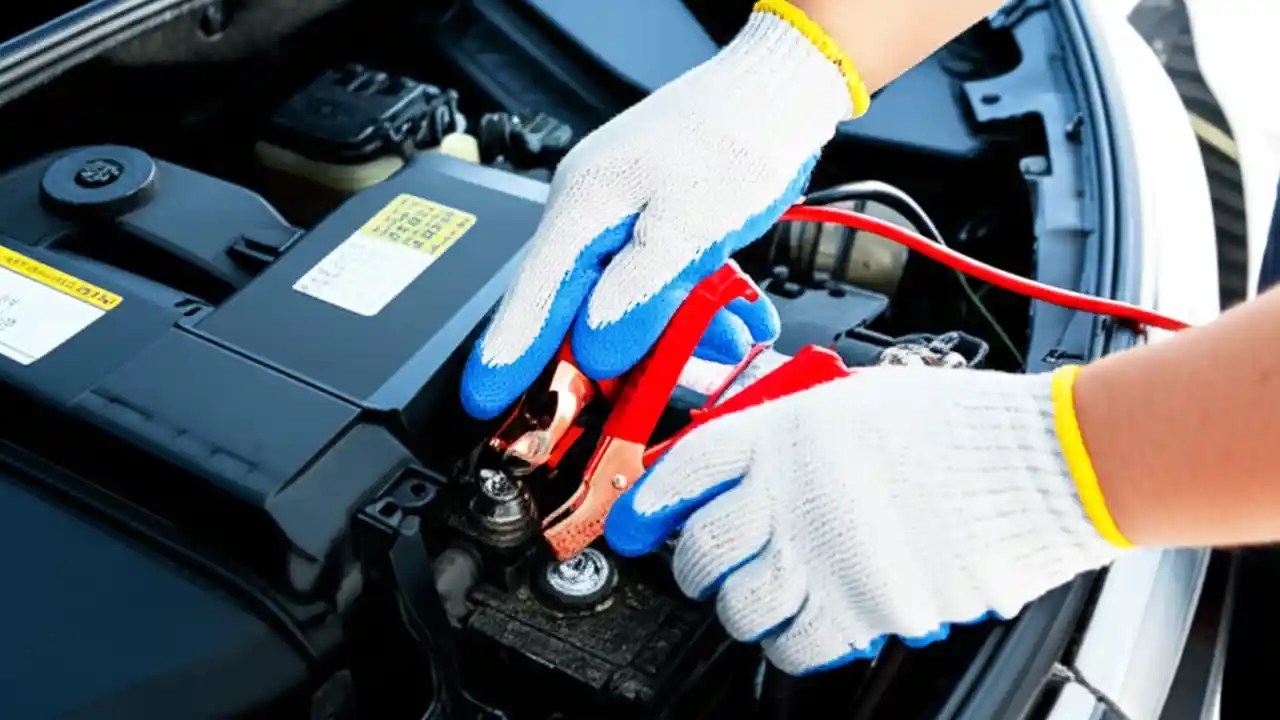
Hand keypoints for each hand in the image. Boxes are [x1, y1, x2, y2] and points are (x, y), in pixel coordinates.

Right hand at [460, 1, 867, 419]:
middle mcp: (594, 211)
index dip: (510, 353)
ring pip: (626, 300)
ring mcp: (625, 217)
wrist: (781, 88)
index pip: (533, 296)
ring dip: (675, 329)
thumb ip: (639, 294)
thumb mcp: (690, 227)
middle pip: (578, 306)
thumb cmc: (738, 135)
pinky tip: (730, 316)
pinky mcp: (657, 223)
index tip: (485, 399)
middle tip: (647, 385)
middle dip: (618, 352)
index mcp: (584, 206)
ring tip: (727, 338)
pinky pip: (658, 282)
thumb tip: (597, 346)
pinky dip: (692, 306)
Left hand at [604, 365, 1125, 674]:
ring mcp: (824, 554)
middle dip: (692, 566)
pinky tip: (800, 625)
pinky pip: (793, 647)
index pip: (681, 474)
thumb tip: (732, 468)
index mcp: (782, 433)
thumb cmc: (956, 424)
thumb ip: (784, 432)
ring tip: (760, 594)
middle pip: (698, 550)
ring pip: (737, 607)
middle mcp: (790, 493)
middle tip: (705, 565)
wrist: (1043, 461)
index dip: (645, 506)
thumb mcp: (851, 400)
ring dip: (739, 606)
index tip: (632, 525)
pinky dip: (785, 643)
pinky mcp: (866, 606)